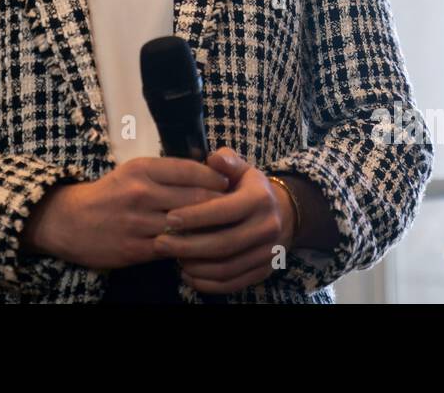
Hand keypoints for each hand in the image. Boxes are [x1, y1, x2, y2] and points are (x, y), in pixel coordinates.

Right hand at [25, 156, 229, 270]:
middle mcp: (141, 193)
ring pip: (187, 226)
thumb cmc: (110, 193)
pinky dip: (190, 248)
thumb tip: (210, 175)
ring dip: (209, 229)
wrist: (70, 221)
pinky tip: (201, 247)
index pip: (192, 170)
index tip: (230, 185)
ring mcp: (138, 222)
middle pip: (196, 199)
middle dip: (220, 205)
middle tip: (237, 210)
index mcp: (142, 169)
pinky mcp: (135, 248)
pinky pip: (173, 249)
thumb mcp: (134, 172)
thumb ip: (167, 173)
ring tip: (226, 229)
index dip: (216, 179)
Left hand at [151, 146, 295, 294]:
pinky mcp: (263, 271)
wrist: (283, 214)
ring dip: (195, 266)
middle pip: (224, 244)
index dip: (196, 216)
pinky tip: (188, 274)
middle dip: (188, 246)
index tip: (169, 218)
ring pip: (226, 267)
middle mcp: (268, 227)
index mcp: (260, 199)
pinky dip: (207, 283)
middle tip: (160, 242)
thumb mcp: (241, 170)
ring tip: (172, 257)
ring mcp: (267, 253)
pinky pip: (232, 284)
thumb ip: (226, 162)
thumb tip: (213, 159)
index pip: (225, 210)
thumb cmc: (250, 189)